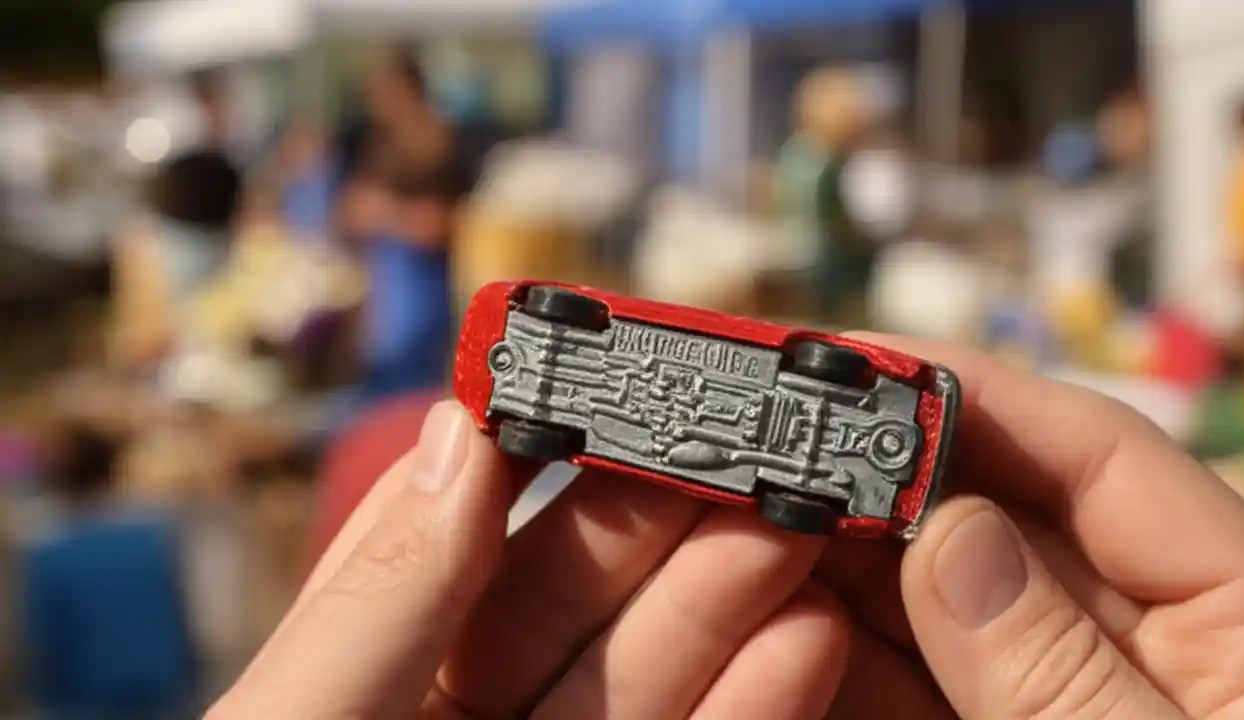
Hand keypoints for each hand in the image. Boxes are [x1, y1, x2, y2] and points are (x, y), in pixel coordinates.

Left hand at [210, 400, 847, 718]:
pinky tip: (813, 645)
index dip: (560, 463)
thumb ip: (383, 602)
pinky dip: (760, 707)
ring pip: (656, 679)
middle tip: (760, 453)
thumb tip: (462, 432)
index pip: (479, 544)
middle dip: (678, 525)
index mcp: (380, 679)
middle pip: (589, 604)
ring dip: (737, 603)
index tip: (642, 391)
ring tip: (806, 530)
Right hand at [813, 334, 1243, 718]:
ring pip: (945, 605)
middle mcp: (1152, 640)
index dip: (976, 394)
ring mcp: (1073, 694)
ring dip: (847, 564)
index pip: (1107, 458)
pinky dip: (849, 657)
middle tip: (776, 442)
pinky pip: (921, 688)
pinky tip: (783, 622)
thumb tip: (945, 537)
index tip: (860, 364)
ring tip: (756, 520)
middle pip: (1002, 521)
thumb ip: (1064, 674)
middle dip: (887, 478)